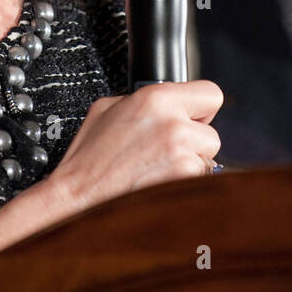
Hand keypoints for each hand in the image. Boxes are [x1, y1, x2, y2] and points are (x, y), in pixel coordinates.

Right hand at [44, 80, 222, 217]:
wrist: (79, 197)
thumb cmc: (89, 159)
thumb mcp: (107, 109)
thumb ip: (142, 100)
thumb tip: (164, 102)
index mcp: (156, 99)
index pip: (211, 94)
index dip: (200, 109)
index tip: (191, 118)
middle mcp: (173, 125)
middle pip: (212, 134)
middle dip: (193, 143)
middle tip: (165, 152)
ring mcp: (182, 157)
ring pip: (208, 161)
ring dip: (190, 166)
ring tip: (157, 171)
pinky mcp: (184, 184)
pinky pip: (200, 182)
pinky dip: (185, 186)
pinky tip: (159, 184)